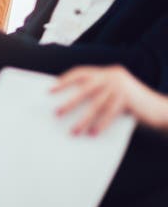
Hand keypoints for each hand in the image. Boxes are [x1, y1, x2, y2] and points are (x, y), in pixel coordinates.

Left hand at [52, 66, 167, 134]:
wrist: (161, 110)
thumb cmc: (133, 106)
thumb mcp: (114, 95)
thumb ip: (98, 94)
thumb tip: (69, 104)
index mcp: (108, 72)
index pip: (81, 72)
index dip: (65, 80)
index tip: (50, 90)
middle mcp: (113, 76)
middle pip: (85, 88)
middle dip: (69, 101)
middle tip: (56, 113)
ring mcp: (121, 86)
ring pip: (96, 104)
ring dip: (83, 119)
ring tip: (73, 131)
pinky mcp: (128, 98)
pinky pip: (110, 113)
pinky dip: (100, 124)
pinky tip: (92, 134)